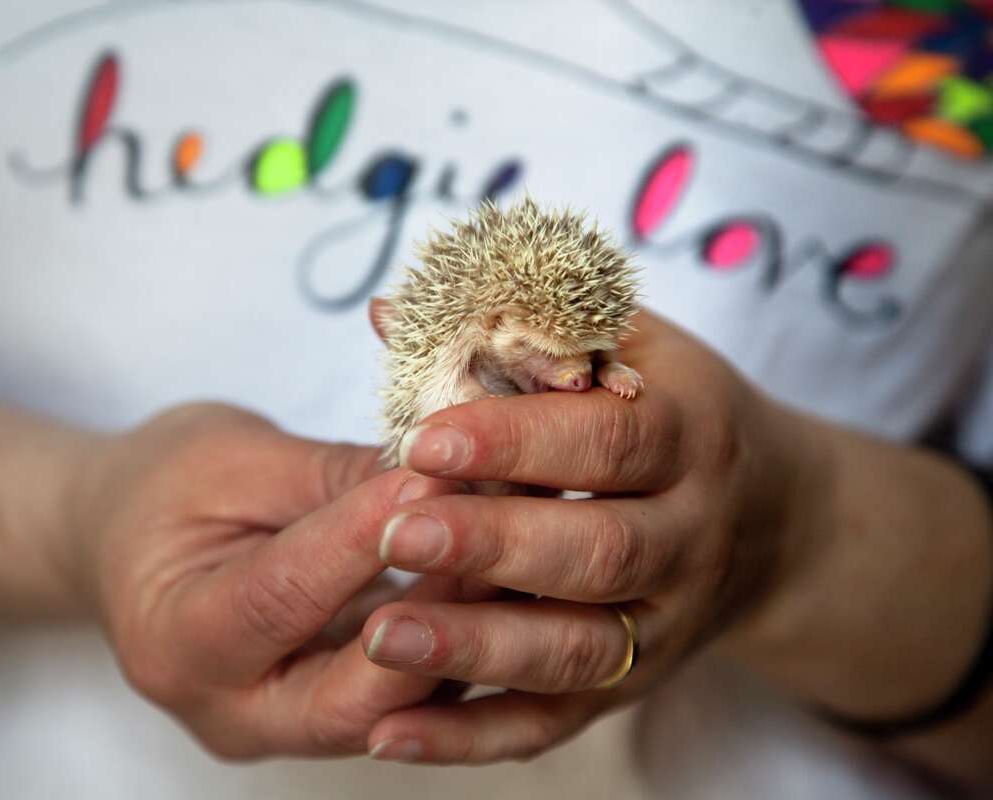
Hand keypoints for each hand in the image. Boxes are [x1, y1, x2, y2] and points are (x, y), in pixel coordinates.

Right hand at [62, 403, 476, 759]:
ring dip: (462, 633)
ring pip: (396, 709)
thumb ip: (330, 477)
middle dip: (436, 618)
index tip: (436, 479)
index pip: (284, 597)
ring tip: (517, 554)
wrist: (130, 539)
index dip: (364, 539)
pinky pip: (405, 697)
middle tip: (501, 535)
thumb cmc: (165, 489)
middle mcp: (229, 712)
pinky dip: (453, 640)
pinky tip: (498, 579)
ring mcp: (281, 729)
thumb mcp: (230, 459)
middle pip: (352, 700)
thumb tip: (439, 475)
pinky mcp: (327, 718)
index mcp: (176, 640)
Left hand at [359, 311, 820, 762]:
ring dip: (477, 650)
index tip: (424, 437)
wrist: (773, 518)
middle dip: (494, 546)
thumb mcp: (627, 351)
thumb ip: (519, 331)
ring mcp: (664, 625)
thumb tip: (392, 312)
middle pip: (597, 552)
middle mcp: (688, 538)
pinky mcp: (631, 687)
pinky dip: (474, 736)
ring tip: (384, 636)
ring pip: (577, 651)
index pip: (606, 441)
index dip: (518, 441)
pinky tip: (393, 731)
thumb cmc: (673, 414)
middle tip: (397, 533)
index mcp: (690, 437)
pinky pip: (555, 724)